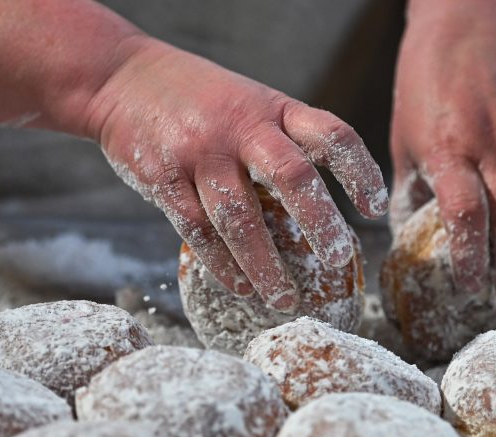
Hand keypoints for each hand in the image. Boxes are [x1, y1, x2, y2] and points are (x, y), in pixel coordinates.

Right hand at [87, 38, 387, 311]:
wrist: (120, 78)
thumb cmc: (199, 99)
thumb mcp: (251, 102)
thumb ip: (283, 140)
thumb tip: (319, 207)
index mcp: (273, 108)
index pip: (332, 135)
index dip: (361, 172)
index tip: (376, 209)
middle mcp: (241, 128)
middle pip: (292, 177)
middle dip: (319, 223)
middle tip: (335, 261)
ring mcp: (200, 153)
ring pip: (240, 218)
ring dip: (265, 265)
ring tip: (285, 300)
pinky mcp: (163, 178)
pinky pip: (197, 230)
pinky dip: (222, 265)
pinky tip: (241, 288)